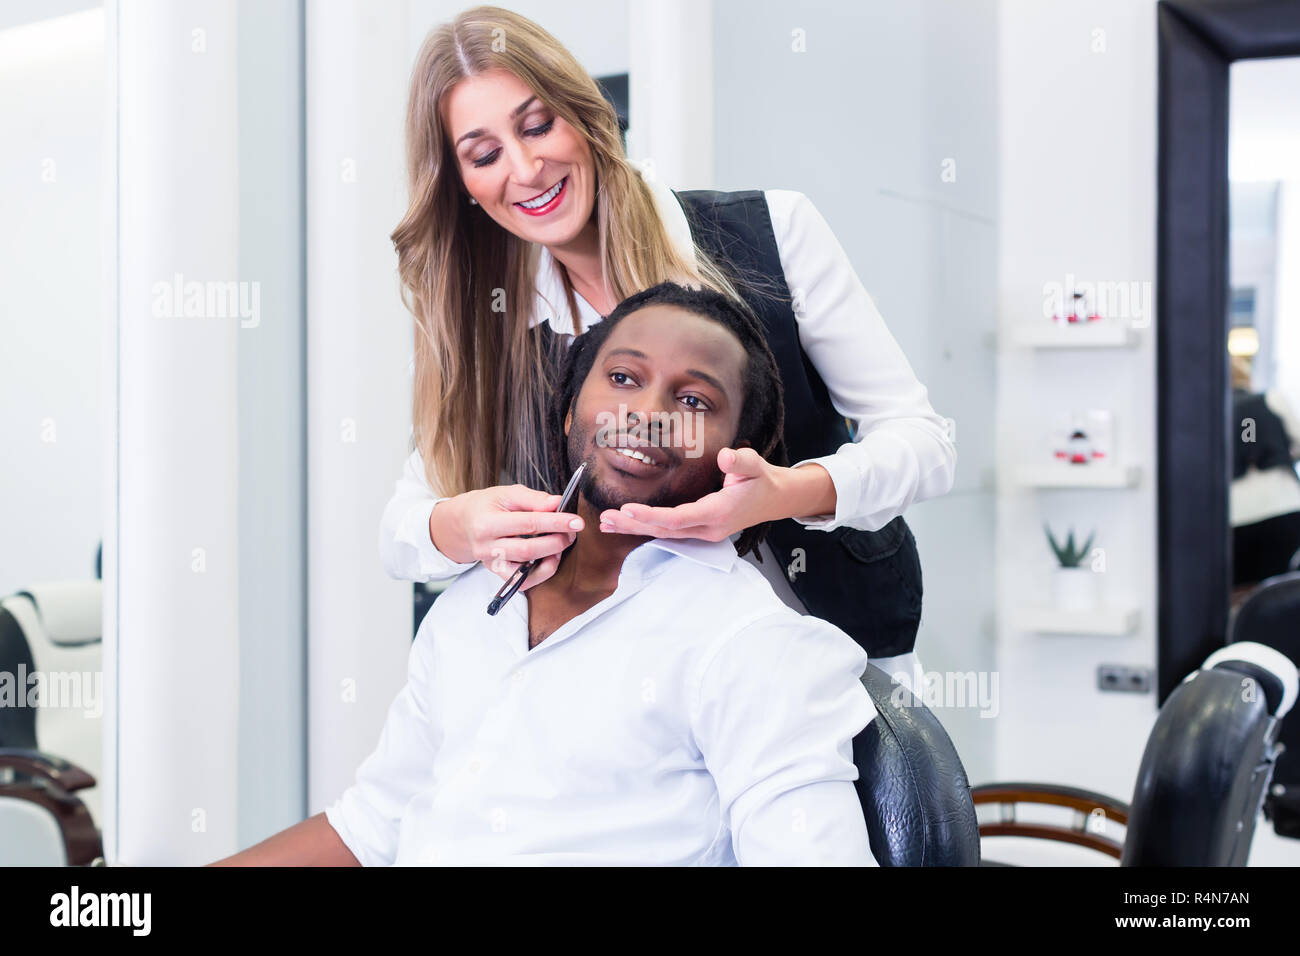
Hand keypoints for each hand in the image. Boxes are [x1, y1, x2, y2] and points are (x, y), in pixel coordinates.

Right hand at [431, 484, 583, 589]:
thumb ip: (534, 498)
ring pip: (526, 569)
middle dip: (556, 541)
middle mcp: (486, 547)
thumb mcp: (506, 493)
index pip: (528, 523)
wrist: (462, 524)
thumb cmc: (487, 506)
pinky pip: (522, 582)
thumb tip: (558, 503)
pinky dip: (541, 572)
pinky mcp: (497, 573)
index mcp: (486, 522)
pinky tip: (550, 558)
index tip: (577, 521)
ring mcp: (491, 564)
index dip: (556, 522)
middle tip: (572, 531)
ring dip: (551, 557)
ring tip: (562, 543)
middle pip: (528, 550)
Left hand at [597, 448, 827, 540]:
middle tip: (606, 519)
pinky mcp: (698, 530)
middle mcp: (708, 528)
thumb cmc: (761, 481)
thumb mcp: (756, 465)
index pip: (680, 518)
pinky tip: (626, 524)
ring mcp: (703, 532)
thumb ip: (741, 461)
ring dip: (635, 529)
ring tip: (606, 524)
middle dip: (634, 525)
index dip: (653, 516)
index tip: (629, 509)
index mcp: (719, 512)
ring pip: (664, 534)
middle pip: (665, 530)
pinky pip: (669, 531)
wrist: (774, 500)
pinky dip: (646, 528)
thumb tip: (725, 457)